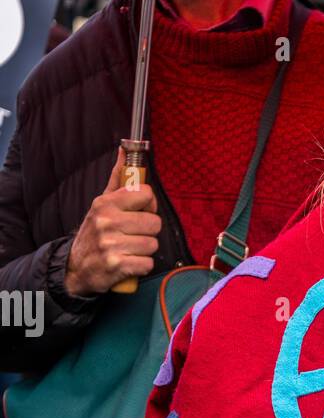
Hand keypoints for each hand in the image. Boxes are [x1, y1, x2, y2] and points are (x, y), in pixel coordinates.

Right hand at [65, 146, 160, 296]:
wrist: (76, 267)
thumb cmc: (95, 233)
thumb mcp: (102, 203)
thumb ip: (117, 178)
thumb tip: (124, 150)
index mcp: (105, 203)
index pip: (146, 194)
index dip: (149, 205)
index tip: (141, 211)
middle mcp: (106, 221)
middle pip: (154, 223)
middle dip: (148, 231)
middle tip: (133, 235)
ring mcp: (110, 244)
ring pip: (153, 244)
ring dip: (145, 250)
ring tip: (130, 249)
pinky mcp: (116, 265)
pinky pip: (147, 264)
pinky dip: (141, 266)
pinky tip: (129, 262)